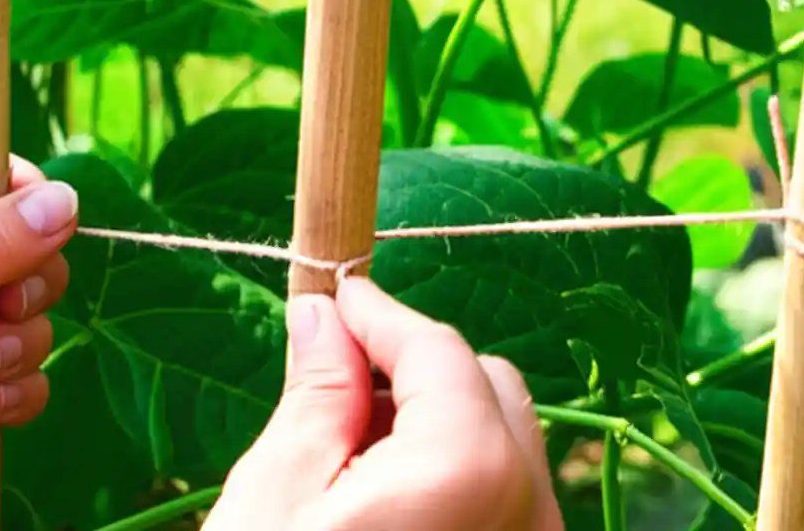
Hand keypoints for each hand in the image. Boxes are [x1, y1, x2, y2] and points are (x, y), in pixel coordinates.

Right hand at [204, 277, 562, 530]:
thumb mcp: (275, 496)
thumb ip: (316, 394)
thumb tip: (324, 316)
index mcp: (466, 470)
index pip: (436, 348)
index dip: (379, 313)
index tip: (336, 296)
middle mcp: (528, 508)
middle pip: (489, 384)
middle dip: (415, 366)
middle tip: (336, 379)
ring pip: (507, 440)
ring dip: (438, 419)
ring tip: (353, 447)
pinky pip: (509, 497)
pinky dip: (458, 473)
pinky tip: (389, 496)